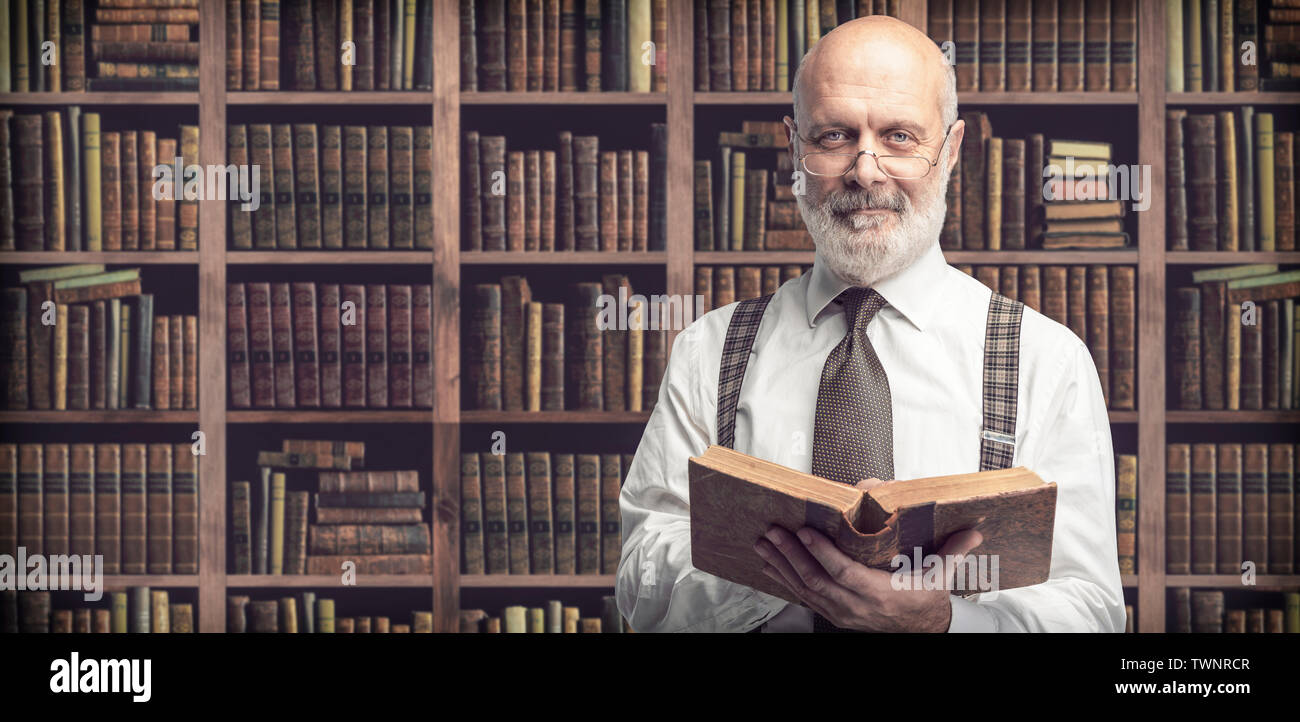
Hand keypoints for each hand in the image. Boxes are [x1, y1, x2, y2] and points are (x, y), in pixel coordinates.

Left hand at [752, 478, 984, 631]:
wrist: (921, 630)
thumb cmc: (926, 597)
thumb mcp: (940, 575)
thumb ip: (953, 552)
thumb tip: (974, 530)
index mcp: (880, 594)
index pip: (844, 572)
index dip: (821, 552)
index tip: (803, 531)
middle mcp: (856, 607)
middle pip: (816, 581)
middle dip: (791, 555)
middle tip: (772, 532)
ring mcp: (842, 613)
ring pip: (804, 590)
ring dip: (781, 565)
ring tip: (762, 543)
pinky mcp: (833, 614)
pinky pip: (803, 597)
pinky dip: (784, 579)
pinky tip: (769, 564)